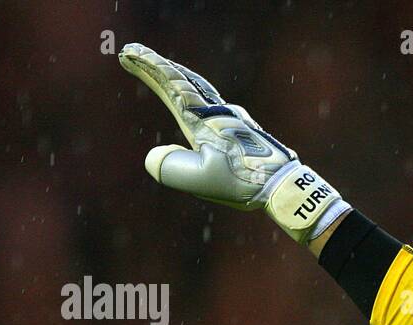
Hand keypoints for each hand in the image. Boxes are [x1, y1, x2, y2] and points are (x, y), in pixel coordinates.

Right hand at [118, 42, 349, 243]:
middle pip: (183, 80)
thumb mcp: (201, 179)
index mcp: (203, 119)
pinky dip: (195, 93)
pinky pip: (212, 102)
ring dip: (177, 77)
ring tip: (160, 69)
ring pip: (200, 89)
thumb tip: (154, 157)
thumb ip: (171, 167)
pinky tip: (198, 100)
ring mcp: (233, 118)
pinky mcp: (243, 128)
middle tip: (133, 53)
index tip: (128, 53)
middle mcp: (218, 112)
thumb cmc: (244, 181)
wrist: (284, 183)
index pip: (172, 84)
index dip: (149, 67)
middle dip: (156, 67)